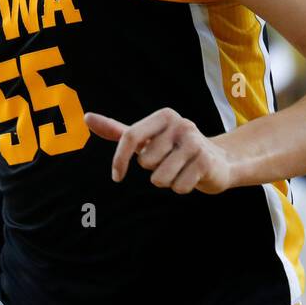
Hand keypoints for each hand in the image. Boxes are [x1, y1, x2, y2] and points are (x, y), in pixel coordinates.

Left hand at [85, 108, 235, 194]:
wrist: (218, 161)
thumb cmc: (174, 150)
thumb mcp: (147, 138)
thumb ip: (117, 130)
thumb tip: (87, 118)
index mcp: (164, 116)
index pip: (130, 136)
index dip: (119, 159)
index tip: (116, 176)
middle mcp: (181, 124)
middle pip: (145, 162)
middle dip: (153, 169)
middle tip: (169, 162)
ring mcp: (195, 142)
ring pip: (159, 178)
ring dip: (167, 181)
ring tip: (179, 171)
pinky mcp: (206, 162)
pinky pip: (178, 187)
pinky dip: (181, 188)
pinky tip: (191, 177)